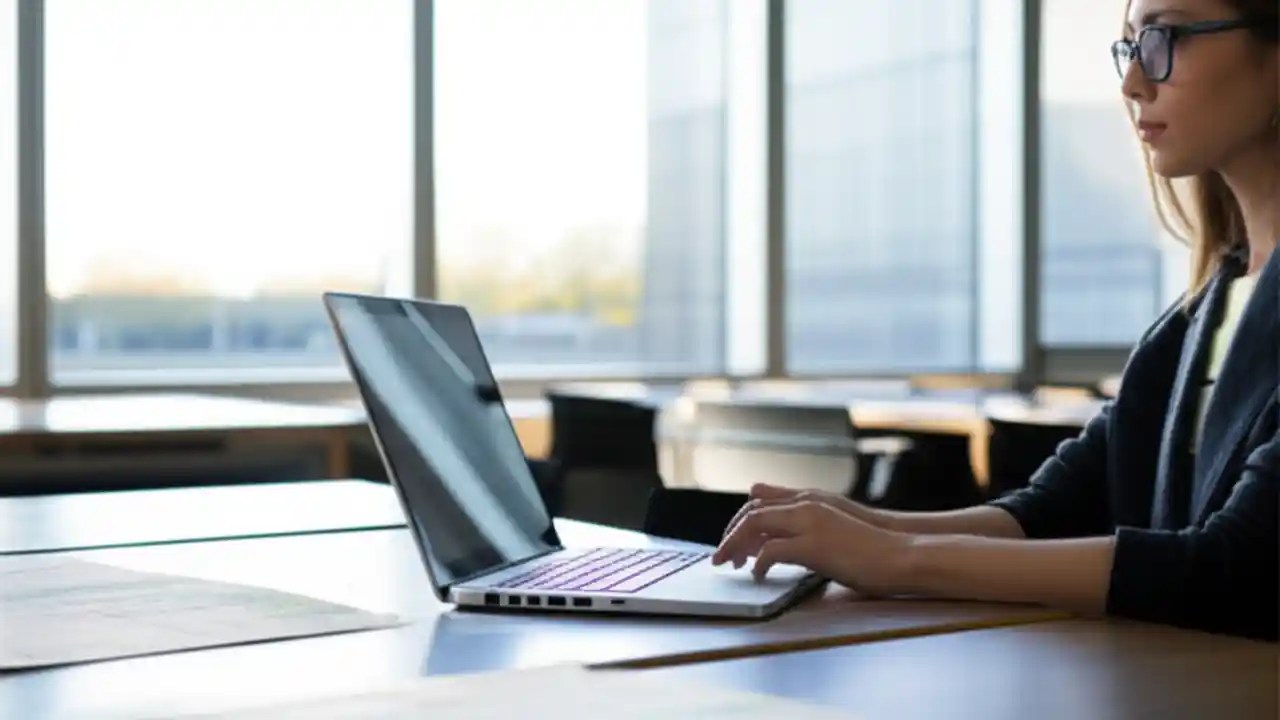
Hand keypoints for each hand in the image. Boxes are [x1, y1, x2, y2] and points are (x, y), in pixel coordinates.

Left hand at [711, 499, 910, 595]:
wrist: (899, 553)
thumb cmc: (869, 547)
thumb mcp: (831, 529)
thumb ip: (803, 529)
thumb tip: (773, 545)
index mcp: (809, 500)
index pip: (759, 500)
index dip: (741, 520)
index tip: (734, 542)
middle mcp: (805, 504)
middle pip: (750, 511)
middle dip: (731, 534)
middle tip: (723, 557)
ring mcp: (808, 522)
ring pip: (754, 525)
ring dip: (735, 545)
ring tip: (729, 565)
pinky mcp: (812, 545)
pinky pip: (770, 550)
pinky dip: (758, 563)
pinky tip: (757, 575)